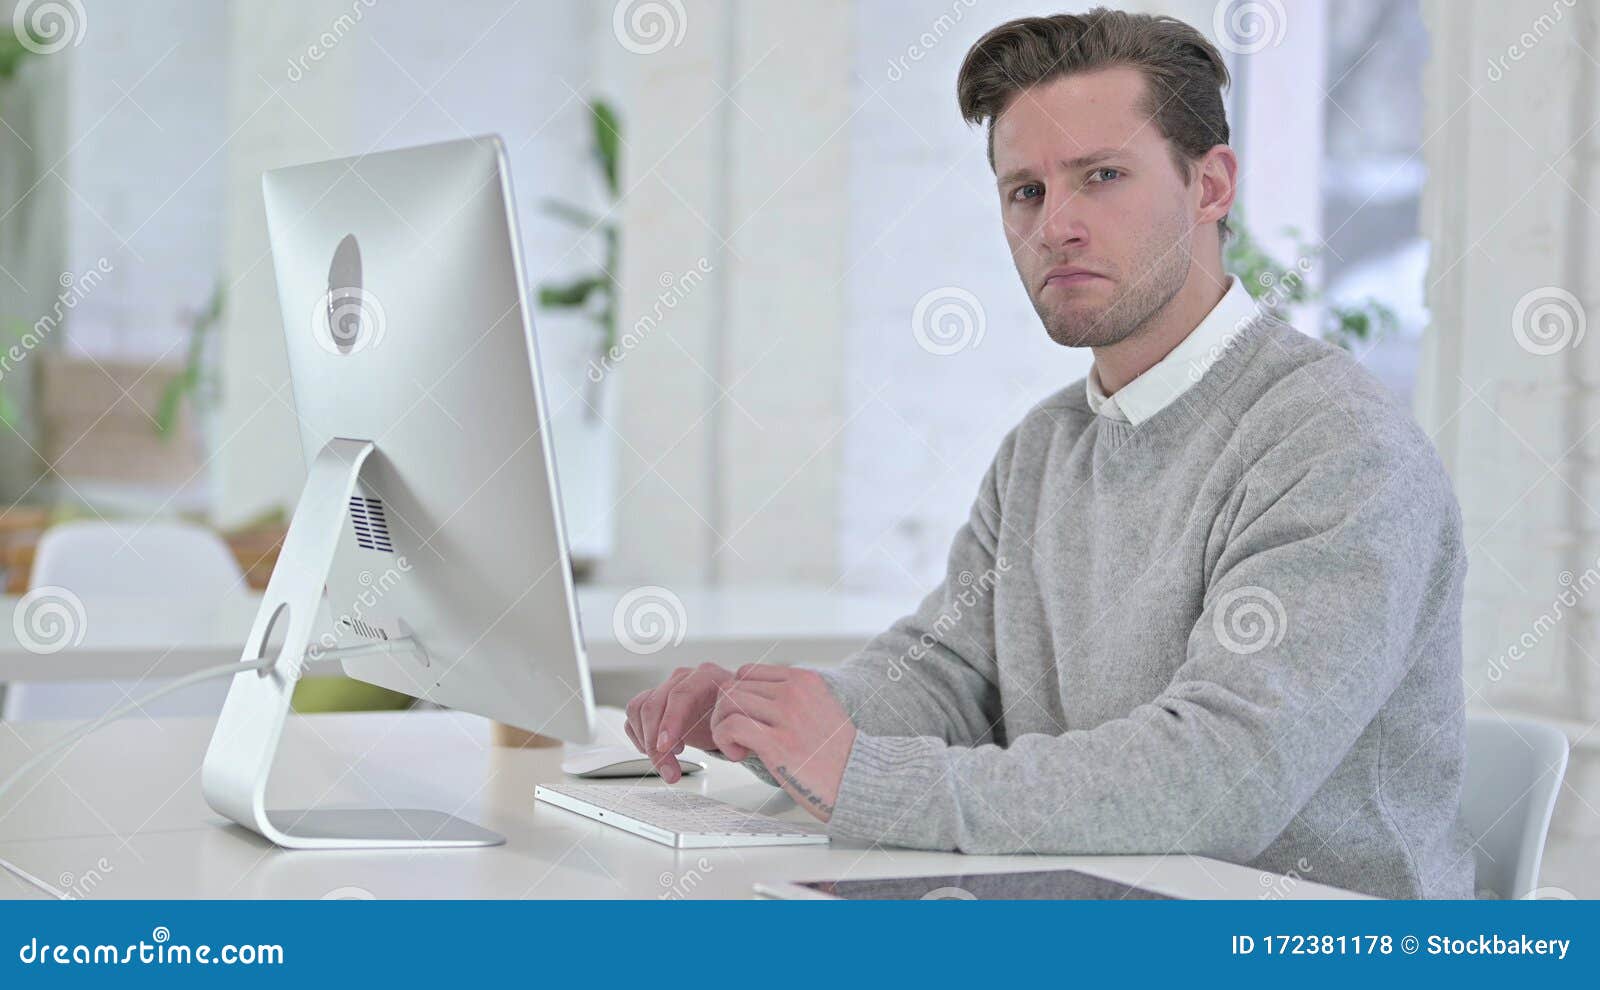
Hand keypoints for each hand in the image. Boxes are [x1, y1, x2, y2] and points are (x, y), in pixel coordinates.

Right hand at [624, 663, 734, 782]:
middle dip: (656, 743)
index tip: (666, 748)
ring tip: (668, 763)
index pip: (680, 695)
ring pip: (639, 709)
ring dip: (647, 742)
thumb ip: (734, 727)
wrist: (730, 711)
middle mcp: (683, 677)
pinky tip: (657, 751)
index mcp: (707, 676)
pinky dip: (639, 737)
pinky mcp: (654, 700)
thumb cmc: (735, 714)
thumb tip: (731, 747)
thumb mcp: (740, 719)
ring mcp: (666, 687)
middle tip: (669, 770)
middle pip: (654, 705)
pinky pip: (633, 715)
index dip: (670, 722)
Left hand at [710, 665, 856, 821]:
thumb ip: (789, 700)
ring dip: (722, 726)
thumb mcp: (818, 709)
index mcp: (804, 680)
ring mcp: (786, 715)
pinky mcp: (777, 743)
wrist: (858, 781)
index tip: (747, 719)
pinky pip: (731, 726)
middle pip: (733, 686)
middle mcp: (794, 692)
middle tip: (737, 737)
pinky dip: (725, 740)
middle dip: (725, 712)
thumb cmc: (836, 755)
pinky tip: (740, 755)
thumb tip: (750, 702)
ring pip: (728, 702)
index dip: (738, 696)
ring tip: (738, 746)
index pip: (748, 672)